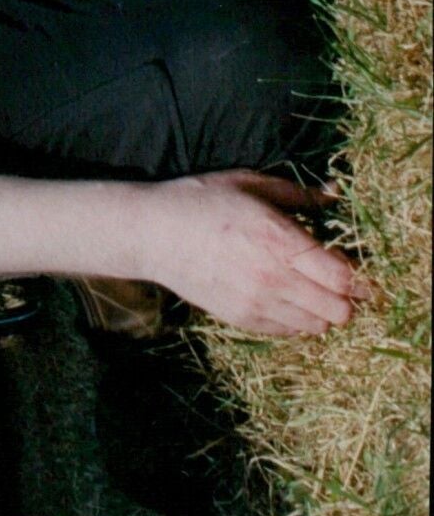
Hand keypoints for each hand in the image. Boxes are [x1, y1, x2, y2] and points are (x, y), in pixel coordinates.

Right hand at [144, 171, 370, 335]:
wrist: (154, 233)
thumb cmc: (202, 200)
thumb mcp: (249, 183)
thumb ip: (296, 194)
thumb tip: (333, 193)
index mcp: (277, 238)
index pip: (342, 277)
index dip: (360, 278)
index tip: (360, 269)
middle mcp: (272, 277)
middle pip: (339, 310)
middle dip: (348, 298)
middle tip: (339, 280)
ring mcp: (257, 303)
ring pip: (319, 326)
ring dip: (325, 310)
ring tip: (314, 289)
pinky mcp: (243, 319)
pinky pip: (291, 332)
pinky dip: (299, 319)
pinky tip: (288, 296)